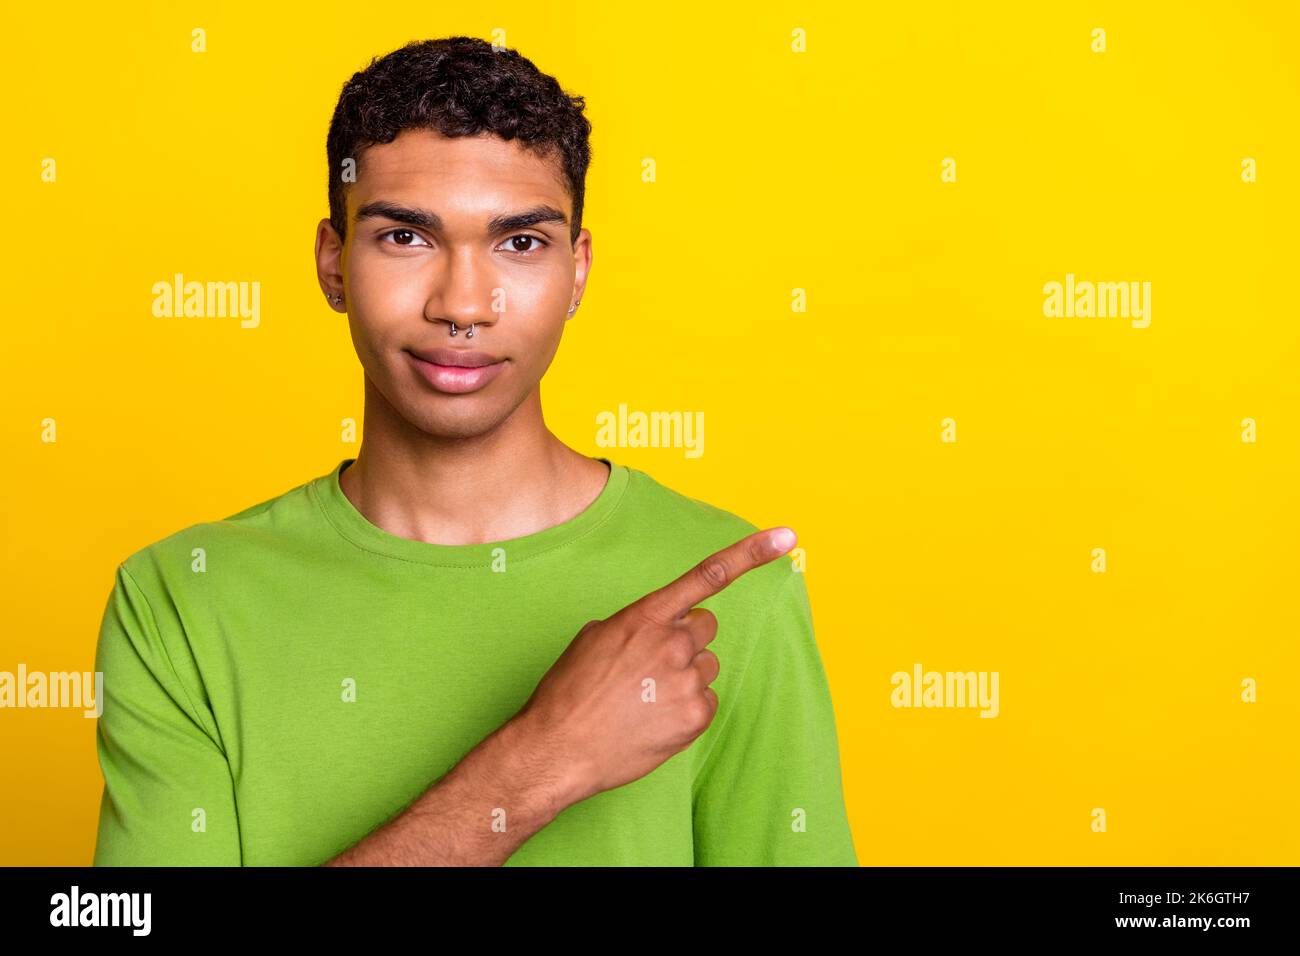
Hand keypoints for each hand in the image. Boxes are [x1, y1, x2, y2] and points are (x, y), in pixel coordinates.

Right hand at [514, 526, 797, 803]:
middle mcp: (674, 642)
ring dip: (684, 677)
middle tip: (653, 665)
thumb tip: (653, 631)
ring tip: (644, 698)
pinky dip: (686, 709)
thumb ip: (635, 623)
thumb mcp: (595, 637)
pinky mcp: (696, 717)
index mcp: (647, 615)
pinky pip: (706, 701)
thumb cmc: (570, 692)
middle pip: (707, 628)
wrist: (559, 748)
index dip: (751, 554)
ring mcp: (687, 680)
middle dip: (687, 640)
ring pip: (706, 667)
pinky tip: (654, 719)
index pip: (707, 576)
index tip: (786, 537)